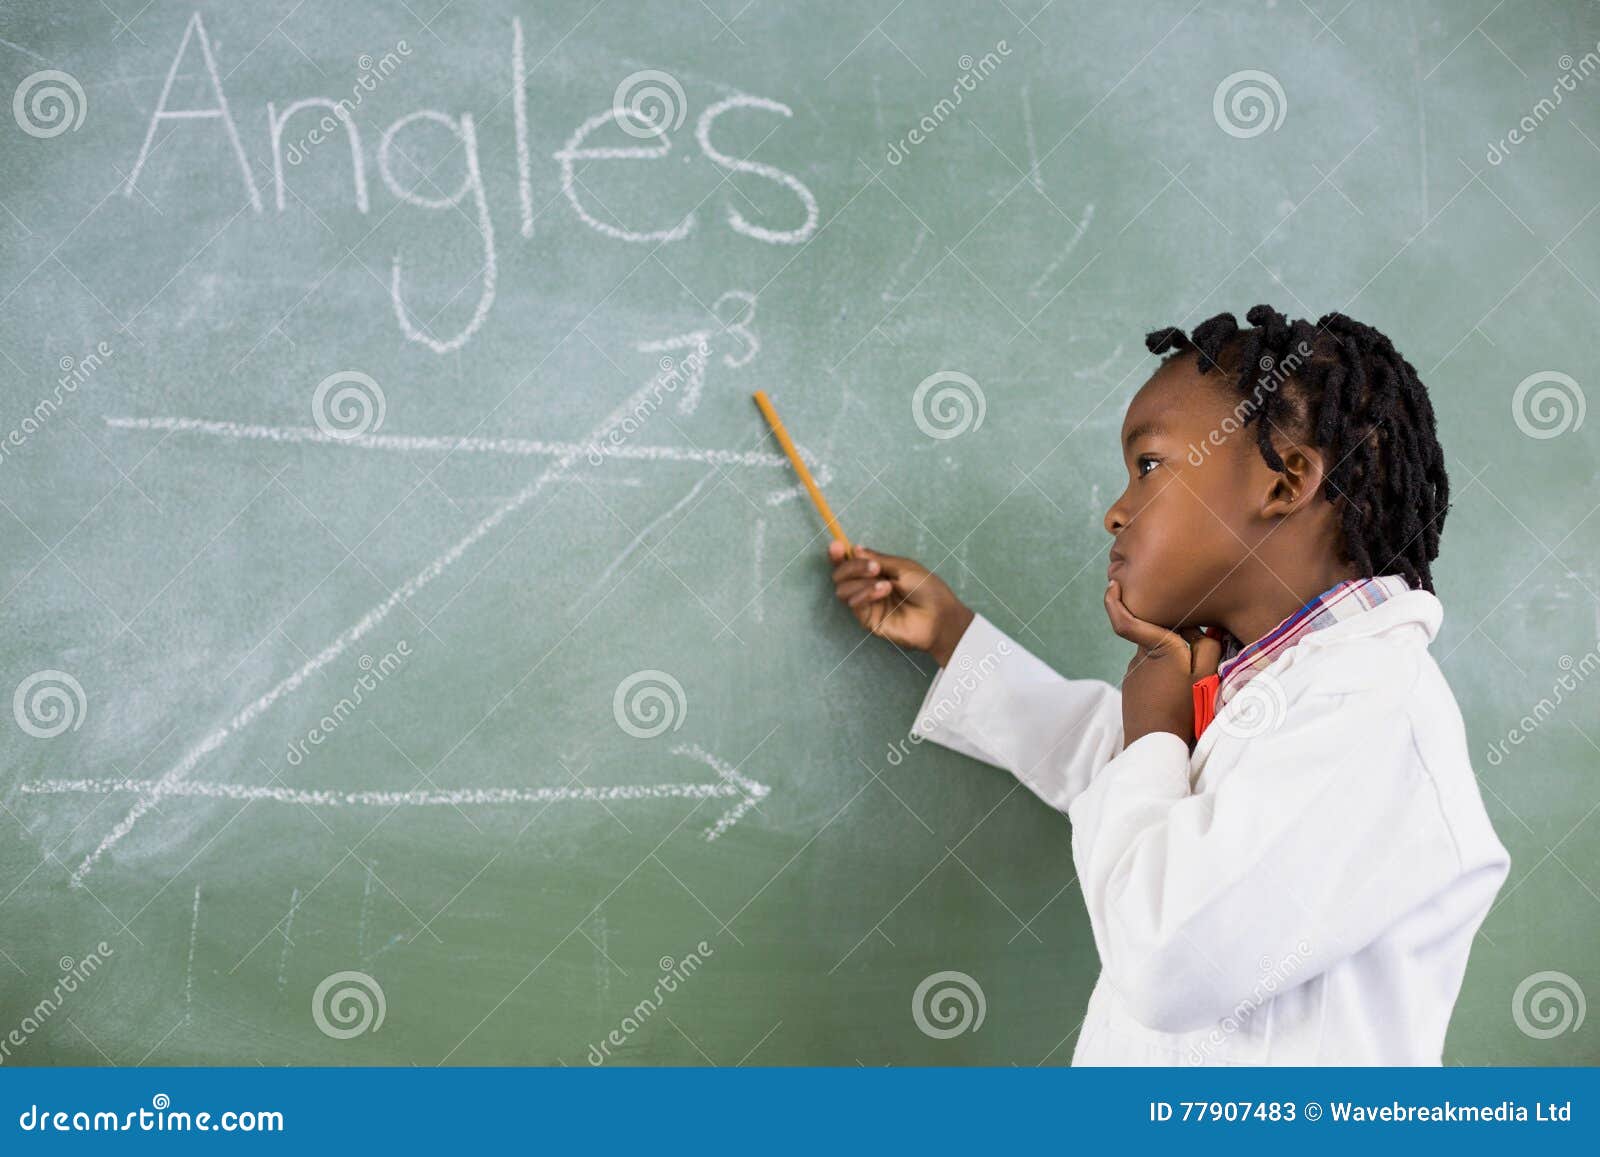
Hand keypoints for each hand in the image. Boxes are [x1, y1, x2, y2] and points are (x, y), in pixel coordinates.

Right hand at [828, 541, 974, 665]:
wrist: (938, 615)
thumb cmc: (926, 589)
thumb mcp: (903, 567)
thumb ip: (877, 559)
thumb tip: (855, 548)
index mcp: (875, 571)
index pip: (849, 562)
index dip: (838, 554)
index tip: (837, 546)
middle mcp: (867, 586)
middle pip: (841, 574)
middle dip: (851, 566)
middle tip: (872, 567)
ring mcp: (867, 603)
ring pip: (843, 589)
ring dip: (861, 582)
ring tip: (886, 584)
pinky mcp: (868, 619)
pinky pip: (854, 603)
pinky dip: (865, 593)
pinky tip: (883, 591)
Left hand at [1104, 579, 1222, 747]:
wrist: (1155, 746)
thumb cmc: (1185, 711)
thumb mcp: (1206, 677)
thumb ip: (1208, 647)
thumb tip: (1207, 629)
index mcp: (1157, 648)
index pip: (1126, 619)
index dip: (1115, 601)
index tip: (1113, 586)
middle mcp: (1139, 658)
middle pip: (1152, 633)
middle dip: (1171, 634)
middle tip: (1196, 649)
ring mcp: (1133, 674)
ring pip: (1152, 654)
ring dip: (1168, 658)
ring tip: (1190, 679)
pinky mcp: (1131, 689)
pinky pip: (1148, 672)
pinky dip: (1161, 674)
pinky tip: (1175, 692)